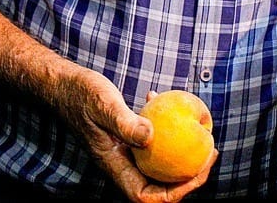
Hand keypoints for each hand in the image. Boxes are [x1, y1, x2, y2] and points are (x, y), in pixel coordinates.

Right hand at [56, 66, 216, 201]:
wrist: (65, 85)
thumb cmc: (81, 95)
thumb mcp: (104, 105)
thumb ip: (126, 122)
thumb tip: (152, 137)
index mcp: (115, 166)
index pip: (147, 196)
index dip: (173, 194)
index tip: (196, 174)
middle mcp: (123, 163)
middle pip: (159, 183)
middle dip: (188, 175)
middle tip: (211, 152)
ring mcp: (126, 150)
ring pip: (160, 162)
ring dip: (183, 154)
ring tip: (206, 135)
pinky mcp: (129, 134)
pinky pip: (154, 139)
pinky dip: (168, 128)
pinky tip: (168, 102)